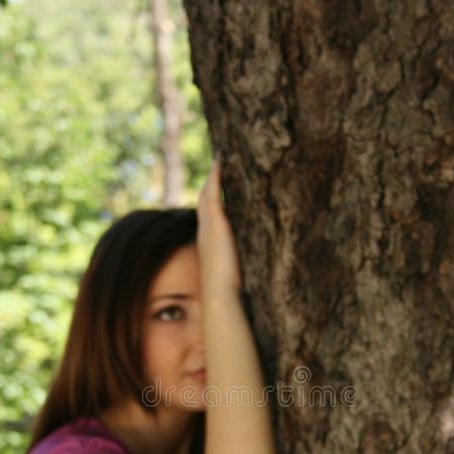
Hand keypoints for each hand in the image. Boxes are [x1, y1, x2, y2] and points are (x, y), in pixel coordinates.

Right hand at [197, 160, 242, 292]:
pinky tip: (220, 165)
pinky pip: (213, 194)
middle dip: (210, 183)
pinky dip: (215, 179)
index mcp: (208, 242)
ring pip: (206, 194)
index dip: (211, 200)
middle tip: (217, 165)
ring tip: (219, 159)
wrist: (220, 294)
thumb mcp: (231, 272)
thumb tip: (249, 270)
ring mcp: (208, 226)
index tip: (216, 187)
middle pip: (204, 201)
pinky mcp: (216, 223)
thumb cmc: (228, 290)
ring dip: (212, 177)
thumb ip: (236, 264)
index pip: (208, 215)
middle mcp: (205, 231)